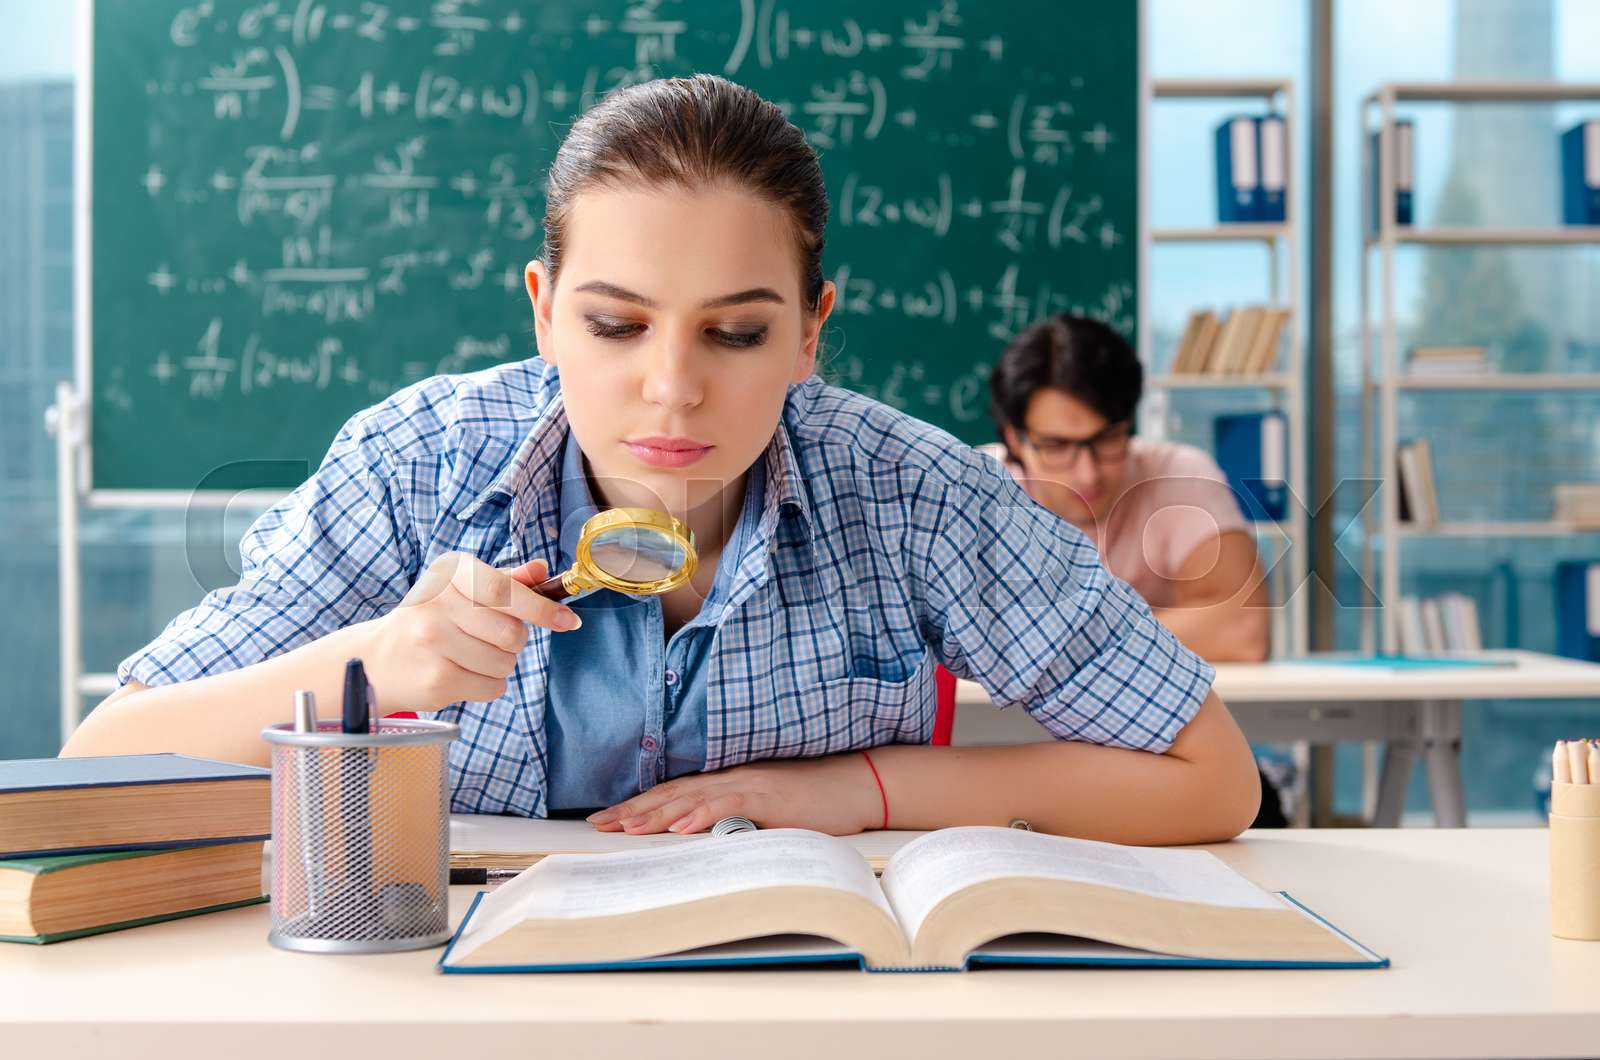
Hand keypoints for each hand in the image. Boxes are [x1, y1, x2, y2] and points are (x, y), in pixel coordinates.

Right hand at [362, 552, 580, 711]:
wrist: (376, 660)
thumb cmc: (428, 621)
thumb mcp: (460, 591)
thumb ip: (504, 580)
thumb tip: (541, 570)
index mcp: (450, 575)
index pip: (507, 591)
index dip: (543, 609)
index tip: (567, 622)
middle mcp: (438, 605)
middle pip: (513, 633)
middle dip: (513, 642)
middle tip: (488, 639)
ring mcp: (435, 643)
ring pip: (506, 663)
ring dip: (499, 664)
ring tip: (468, 656)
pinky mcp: (437, 680)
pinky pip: (493, 687)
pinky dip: (487, 685)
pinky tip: (460, 673)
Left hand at [586, 753, 883, 835]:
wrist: (856, 783)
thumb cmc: (815, 800)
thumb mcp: (766, 809)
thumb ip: (735, 817)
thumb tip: (701, 836)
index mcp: (729, 780)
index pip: (674, 792)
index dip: (639, 804)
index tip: (607, 818)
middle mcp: (731, 777)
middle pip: (672, 793)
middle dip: (633, 810)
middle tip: (598, 825)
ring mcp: (749, 784)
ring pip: (692, 797)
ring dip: (657, 813)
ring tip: (627, 828)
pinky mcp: (768, 796)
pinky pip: (728, 804)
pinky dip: (702, 815)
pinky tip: (679, 827)